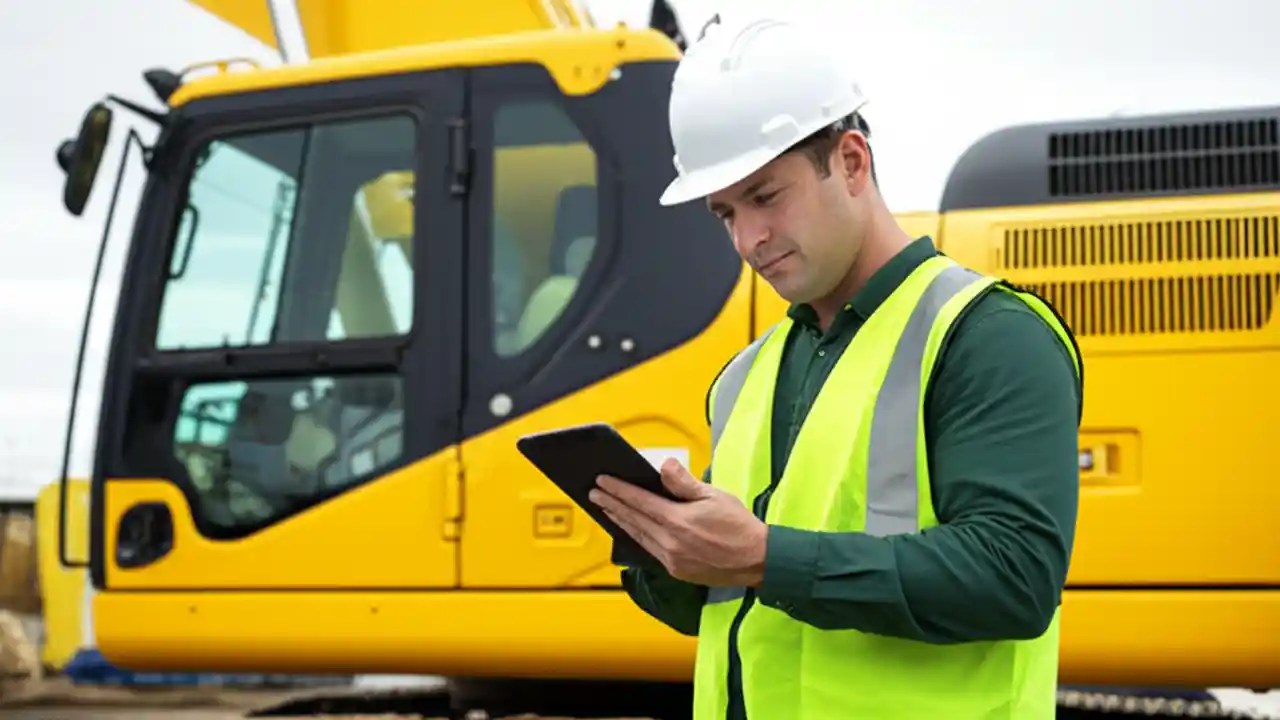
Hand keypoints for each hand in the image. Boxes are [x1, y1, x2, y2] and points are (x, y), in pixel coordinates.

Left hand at [588, 457, 766, 587]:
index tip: (602, 481)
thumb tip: (664, 466)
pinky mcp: (676, 570)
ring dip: (619, 520)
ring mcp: (671, 559)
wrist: (758, 560)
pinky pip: (648, 549)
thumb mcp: (714, 495)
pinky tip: (630, 529)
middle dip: (611, 504)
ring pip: (638, 536)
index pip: (639, 501)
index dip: (618, 490)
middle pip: (632, 519)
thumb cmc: (740, 527)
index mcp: (678, 522)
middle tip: (594, 492)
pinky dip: (635, 535)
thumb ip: (684, 482)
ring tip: (606, 508)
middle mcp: (670, 543)